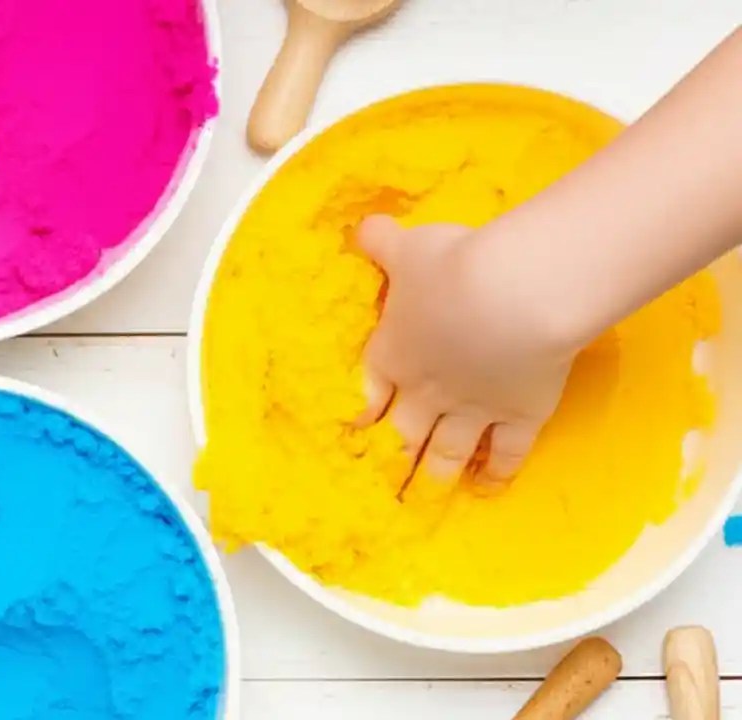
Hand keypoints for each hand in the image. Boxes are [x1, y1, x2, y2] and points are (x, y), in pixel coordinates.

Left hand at [353, 215, 581, 484]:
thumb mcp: (407, 247)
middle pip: (403, 435)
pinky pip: (506, 454)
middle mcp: (425, 391)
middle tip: (384, 485)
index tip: (355, 434)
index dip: (360, 417)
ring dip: (435, 475)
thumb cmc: (453, 266)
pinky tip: (490, 488)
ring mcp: (473, 409)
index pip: (367, 395)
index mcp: (392, 355)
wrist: (514, 293)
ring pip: (447, 453)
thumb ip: (380, 241)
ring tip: (427, 495)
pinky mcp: (520, 416)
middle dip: (392, 459)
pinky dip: (497, 474)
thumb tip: (360, 227)